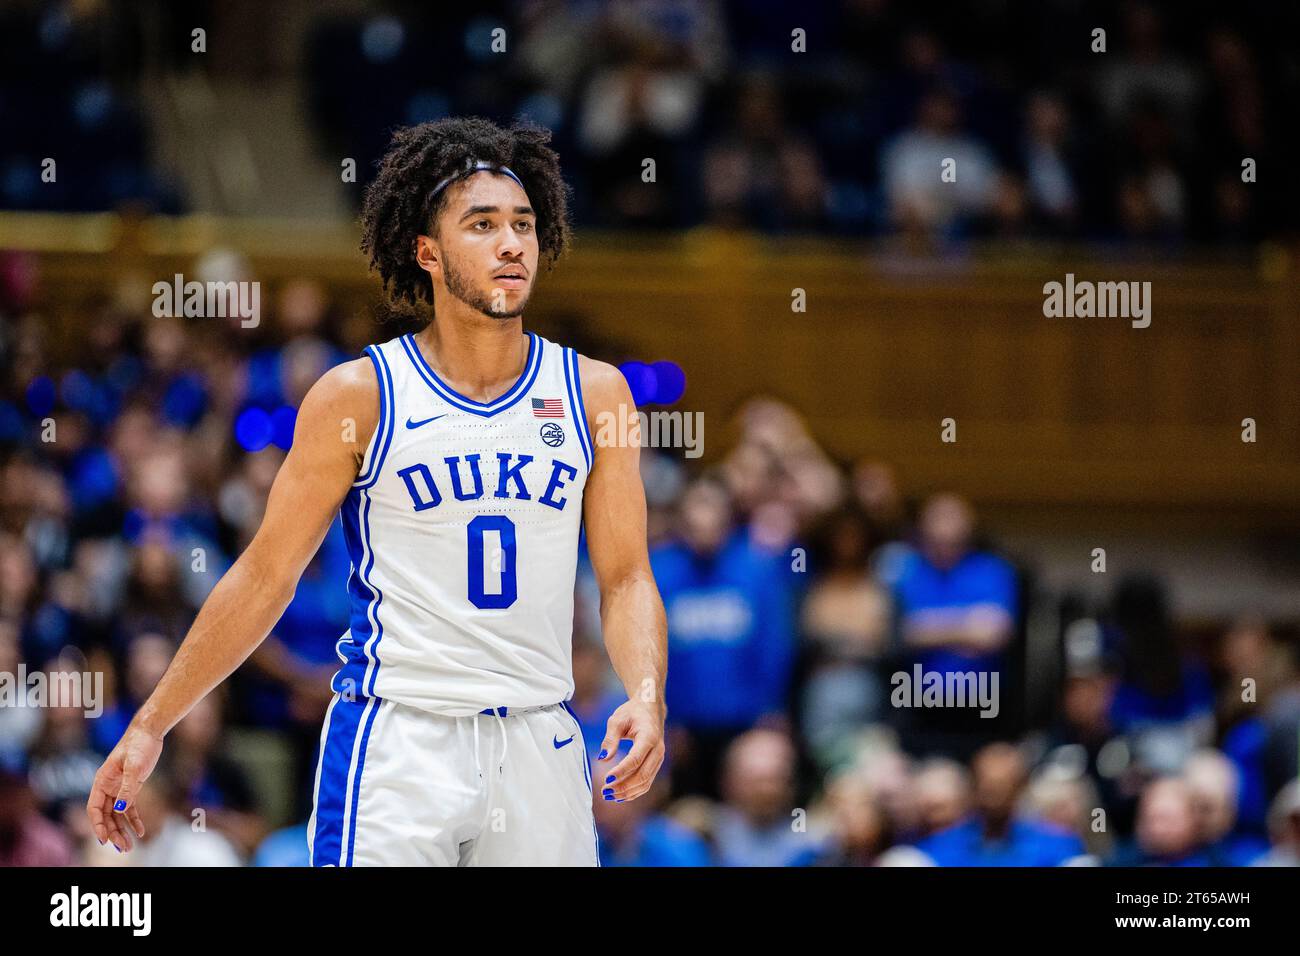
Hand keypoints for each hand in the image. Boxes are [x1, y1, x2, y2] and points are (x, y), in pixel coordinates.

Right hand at [86, 724, 163, 851]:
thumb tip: (120, 809)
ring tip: (129, 846)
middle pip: (105, 816)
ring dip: (122, 830)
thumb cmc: (139, 745)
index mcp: (101, 781)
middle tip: (123, 848)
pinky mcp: (131, 787)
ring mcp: (118, 788)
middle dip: (112, 833)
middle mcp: (107, 787)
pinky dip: (134, 820)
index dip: (98, 825)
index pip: (94, 809)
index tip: (104, 840)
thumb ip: (127, 788)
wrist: (149, 731)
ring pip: (117, 815)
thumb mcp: (134, 767)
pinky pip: (129, 808)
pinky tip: (140, 831)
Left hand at [596, 699, 664, 802]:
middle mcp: (658, 750)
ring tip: (609, 795)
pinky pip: (647, 782)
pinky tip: (619, 795)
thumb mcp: (617, 720)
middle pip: (642, 775)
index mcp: (649, 736)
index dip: (621, 771)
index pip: (635, 759)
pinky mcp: (656, 764)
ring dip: (628, 792)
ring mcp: (659, 759)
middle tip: (604, 791)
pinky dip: (634, 791)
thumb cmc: (632, 713)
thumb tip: (602, 758)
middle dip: (623, 786)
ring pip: (645, 782)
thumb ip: (610, 739)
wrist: (650, 709)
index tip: (606, 780)